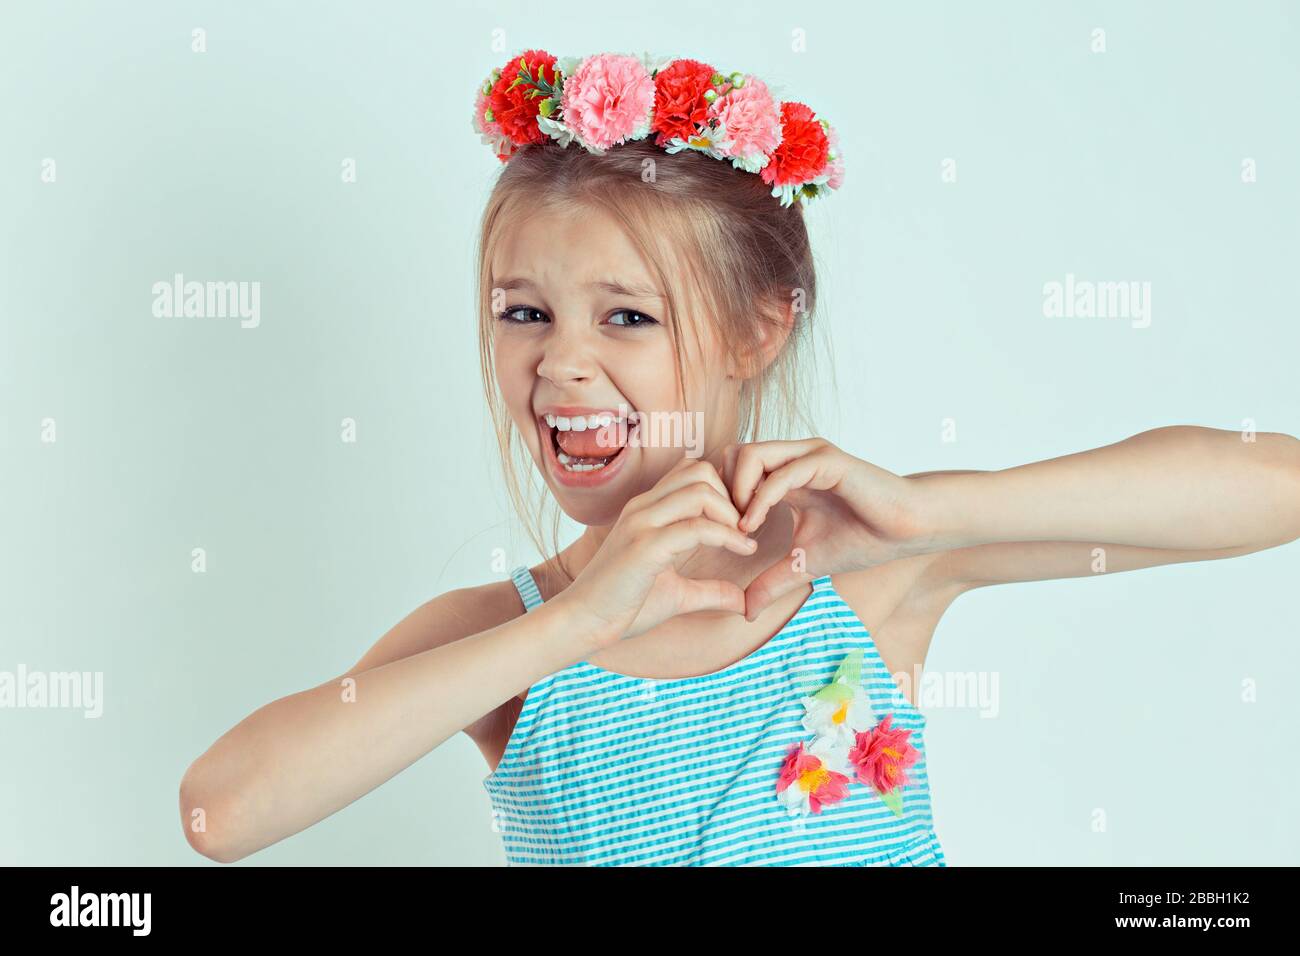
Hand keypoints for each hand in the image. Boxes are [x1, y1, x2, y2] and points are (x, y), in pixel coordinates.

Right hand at [555, 457, 758, 649]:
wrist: (582, 623)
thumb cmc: (622, 608)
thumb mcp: (677, 595)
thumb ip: (710, 592)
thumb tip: (744, 602)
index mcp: (647, 510)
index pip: (691, 471)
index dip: (725, 491)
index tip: (741, 524)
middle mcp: (643, 508)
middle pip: (701, 470)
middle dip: (733, 496)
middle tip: (747, 529)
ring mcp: (642, 524)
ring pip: (701, 490)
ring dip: (732, 513)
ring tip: (744, 540)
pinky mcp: (644, 547)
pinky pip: (697, 527)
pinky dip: (728, 536)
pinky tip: (744, 551)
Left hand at [721, 438, 926, 619]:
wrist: (907, 530)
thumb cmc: (863, 539)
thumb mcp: (804, 565)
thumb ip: (772, 581)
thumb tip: (745, 611)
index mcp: (785, 475)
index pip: (732, 469)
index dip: (718, 498)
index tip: (717, 535)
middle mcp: (793, 458)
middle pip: (732, 455)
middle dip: (718, 491)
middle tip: (722, 529)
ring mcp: (809, 455)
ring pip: (749, 455)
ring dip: (735, 492)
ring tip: (738, 528)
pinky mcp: (827, 461)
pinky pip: (781, 473)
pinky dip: (760, 498)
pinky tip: (754, 526)